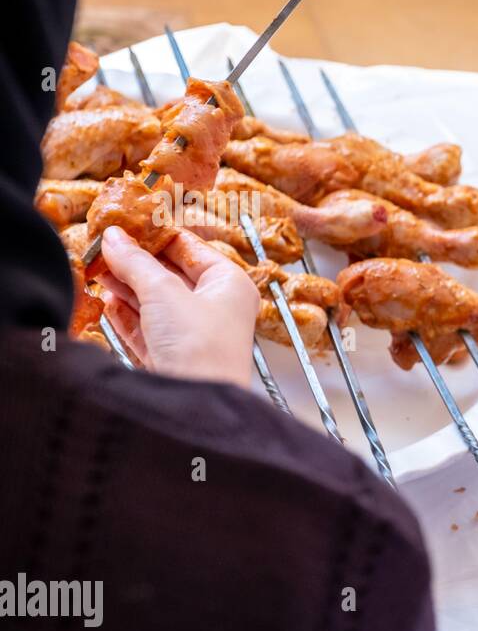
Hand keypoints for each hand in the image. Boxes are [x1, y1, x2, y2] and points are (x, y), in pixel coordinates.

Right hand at [98, 225, 259, 388]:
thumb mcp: (163, 292)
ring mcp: (195, 335)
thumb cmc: (200, 346)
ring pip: (155, 303)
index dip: (156, 235)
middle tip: (102, 247)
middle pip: (170, 275)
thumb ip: (135, 263)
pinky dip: (126, 316)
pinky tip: (104, 303)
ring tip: (95, 270)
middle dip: (135, 263)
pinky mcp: (173, 359)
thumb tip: (115, 238)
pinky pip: (147, 330)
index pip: (190, 248)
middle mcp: (217, 308)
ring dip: (125, 288)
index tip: (126, 223)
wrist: (197, 406)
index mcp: (229, 284)